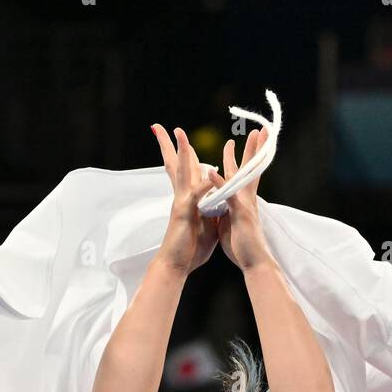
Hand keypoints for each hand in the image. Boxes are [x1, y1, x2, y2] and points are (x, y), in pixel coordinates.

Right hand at [152, 124, 218, 274]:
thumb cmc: (191, 247)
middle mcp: (183, 196)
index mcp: (189, 198)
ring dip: (183, 152)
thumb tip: (220, 199)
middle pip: (178, 165)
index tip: (182, 139)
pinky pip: (196, 196)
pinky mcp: (185, 213)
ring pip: (183, 172)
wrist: (177, 265)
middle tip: (172, 127)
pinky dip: (203, 184)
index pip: (187, 171)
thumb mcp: (207, 223)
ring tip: (180, 133)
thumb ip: (212, 208)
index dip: (186, 155)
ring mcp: (182, 203)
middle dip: (175, 145)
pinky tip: (209, 172)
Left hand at [206, 127, 272, 270]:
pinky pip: (227, 196)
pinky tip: (212, 170)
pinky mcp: (239, 215)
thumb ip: (227, 207)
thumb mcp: (231, 221)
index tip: (245, 139)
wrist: (253, 262)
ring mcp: (244, 205)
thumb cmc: (242, 245)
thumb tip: (222, 200)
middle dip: (255, 148)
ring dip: (241, 157)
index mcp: (243, 200)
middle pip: (250, 168)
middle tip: (260, 128)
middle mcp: (246, 199)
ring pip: (242, 176)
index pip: (244, 173)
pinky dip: (219, 183)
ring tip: (236, 139)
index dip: (244, 156)